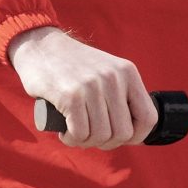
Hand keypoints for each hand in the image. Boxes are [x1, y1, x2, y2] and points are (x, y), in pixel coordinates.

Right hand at [8, 26, 157, 149]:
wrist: (39, 45)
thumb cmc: (73, 67)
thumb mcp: (107, 72)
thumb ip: (121, 95)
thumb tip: (134, 135)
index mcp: (127, 72)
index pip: (148, 118)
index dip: (136, 136)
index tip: (119, 136)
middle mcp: (113, 78)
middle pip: (122, 133)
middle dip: (106, 142)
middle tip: (90, 135)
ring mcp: (92, 86)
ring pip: (101, 136)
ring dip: (86, 142)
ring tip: (75, 131)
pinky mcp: (70, 95)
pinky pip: (80, 134)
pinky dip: (71, 139)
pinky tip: (65, 131)